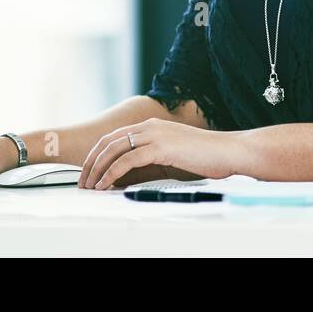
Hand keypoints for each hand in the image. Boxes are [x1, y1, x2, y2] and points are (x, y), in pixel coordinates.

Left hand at [78, 119, 245, 189]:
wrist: (229, 151)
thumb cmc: (207, 155)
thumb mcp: (174, 154)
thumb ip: (153, 159)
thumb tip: (131, 175)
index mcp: (152, 125)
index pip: (115, 137)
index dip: (98, 154)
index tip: (89, 171)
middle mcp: (150, 126)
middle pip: (108, 141)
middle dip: (91, 162)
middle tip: (82, 181)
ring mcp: (155, 134)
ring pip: (113, 149)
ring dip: (97, 169)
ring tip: (90, 186)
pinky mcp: (161, 147)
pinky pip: (127, 160)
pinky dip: (112, 173)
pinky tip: (106, 185)